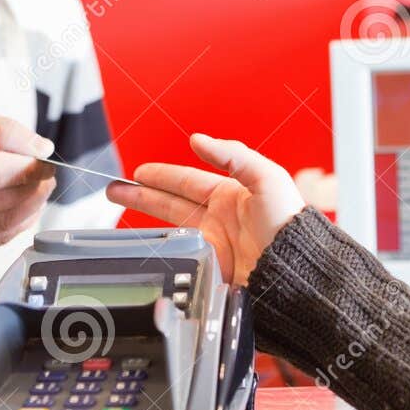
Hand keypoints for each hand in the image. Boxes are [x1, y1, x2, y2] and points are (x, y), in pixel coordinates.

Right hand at [0, 105, 55, 254]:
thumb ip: (3, 129)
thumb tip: (42, 150)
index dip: (31, 169)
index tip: (48, 163)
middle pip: (5, 201)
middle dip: (36, 186)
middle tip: (46, 173)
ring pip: (7, 222)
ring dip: (33, 205)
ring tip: (36, 186)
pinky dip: (20, 221)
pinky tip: (21, 204)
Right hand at [105, 133, 304, 284]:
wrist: (297, 268)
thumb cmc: (290, 223)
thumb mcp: (267, 177)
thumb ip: (232, 156)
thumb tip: (198, 141)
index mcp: (229, 194)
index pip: (185, 181)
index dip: (161, 175)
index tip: (138, 173)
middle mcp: (217, 218)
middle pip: (169, 202)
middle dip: (140, 194)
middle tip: (113, 189)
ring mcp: (212, 243)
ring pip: (168, 227)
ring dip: (144, 216)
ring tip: (119, 209)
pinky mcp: (209, 267)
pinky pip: (178, 256)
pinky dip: (161, 249)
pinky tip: (143, 244)